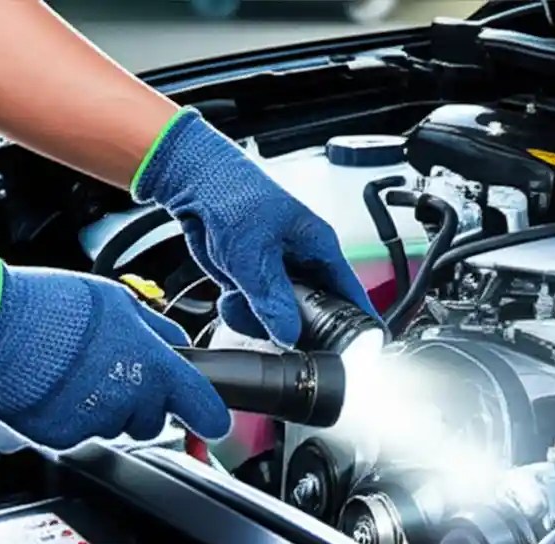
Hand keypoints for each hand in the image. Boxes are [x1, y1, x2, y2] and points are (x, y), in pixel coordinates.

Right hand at [0, 255, 230, 449]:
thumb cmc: (52, 307)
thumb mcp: (119, 301)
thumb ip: (155, 329)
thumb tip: (175, 345)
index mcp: (155, 368)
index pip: (202, 405)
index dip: (211, 415)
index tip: (215, 421)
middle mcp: (130, 401)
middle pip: (154, 417)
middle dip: (142, 399)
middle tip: (114, 368)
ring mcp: (96, 423)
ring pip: (117, 425)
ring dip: (107, 405)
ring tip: (77, 371)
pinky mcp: (62, 437)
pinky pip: (81, 431)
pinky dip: (74, 414)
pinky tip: (57, 387)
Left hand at [132, 108, 378, 346]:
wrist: (193, 181)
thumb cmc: (233, 195)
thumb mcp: (254, 256)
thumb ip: (273, 300)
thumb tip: (289, 334)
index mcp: (319, 247)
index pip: (350, 293)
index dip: (358, 323)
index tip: (361, 350)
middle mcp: (303, 261)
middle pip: (314, 312)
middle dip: (292, 324)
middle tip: (274, 325)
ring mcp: (278, 271)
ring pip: (281, 315)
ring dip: (259, 316)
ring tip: (240, 300)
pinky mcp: (254, 278)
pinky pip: (256, 309)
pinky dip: (241, 309)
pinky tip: (229, 295)